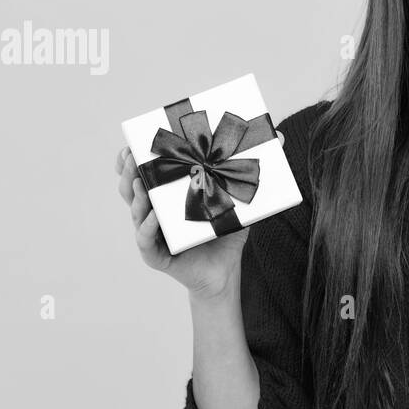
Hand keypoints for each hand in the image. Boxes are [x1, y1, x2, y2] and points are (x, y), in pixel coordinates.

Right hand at [115, 144, 252, 299]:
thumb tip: (279, 136)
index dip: (131, 159)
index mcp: (166, 194)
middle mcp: (153, 212)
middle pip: (131, 188)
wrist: (225, 271)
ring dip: (136, 197)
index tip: (133, 144)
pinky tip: (155, 217)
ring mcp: (152, 234)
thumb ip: (252, 168)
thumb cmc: (226, 230)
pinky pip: (146, 241)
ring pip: (135, 212)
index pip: (141, 173)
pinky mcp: (156, 256)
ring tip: (141, 183)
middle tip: (133, 156)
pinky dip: (149, 228)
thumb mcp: (237, 196)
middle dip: (129, 171)